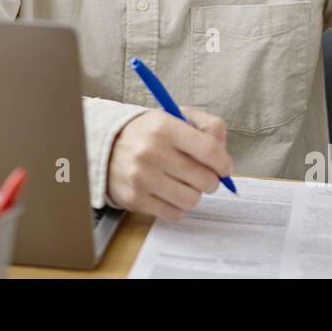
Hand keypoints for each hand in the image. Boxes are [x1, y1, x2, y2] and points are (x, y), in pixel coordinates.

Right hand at [106, 107, 233, 219]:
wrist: (107, 146)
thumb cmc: (150, 133)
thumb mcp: (176, 118)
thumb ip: (207, 127)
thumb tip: (224, 159)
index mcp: (164, 127)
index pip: (210, 151)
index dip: (224, 163)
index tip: (224, 168)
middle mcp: (151, 152)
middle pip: (205, 179)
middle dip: (210, 180)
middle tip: (201, 175)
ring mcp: (141, 178)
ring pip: (191, 200)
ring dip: (193, 194)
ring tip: (183, 184)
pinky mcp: (135, 199)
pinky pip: (174, 213)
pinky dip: (177, 206)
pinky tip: (169, 193)